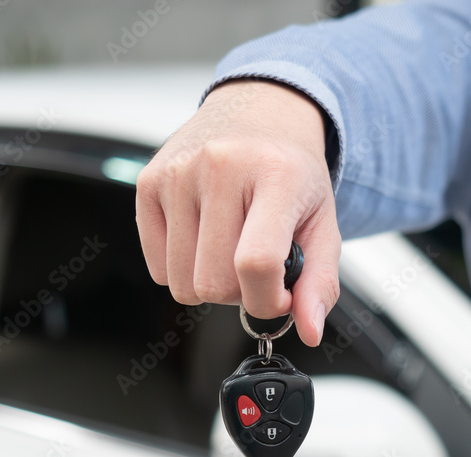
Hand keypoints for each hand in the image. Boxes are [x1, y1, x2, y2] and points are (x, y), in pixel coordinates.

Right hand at [135, 79, 340, 346]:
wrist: (258, 112)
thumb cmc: (290, 172)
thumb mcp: (323, 223)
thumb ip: (321, 282)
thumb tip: (310, 330)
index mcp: (276, 174)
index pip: (256, 264)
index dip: (267, 300)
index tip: (279, 295)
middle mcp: (221, 166)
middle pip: (214, 284)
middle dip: (239, 292)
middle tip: (254, 264)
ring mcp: (178, 173)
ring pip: (182, 283)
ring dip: (208, 283)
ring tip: (228, 248)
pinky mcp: (148, 182)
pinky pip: (158, 268)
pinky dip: (182, 268)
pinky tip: (202, 237)